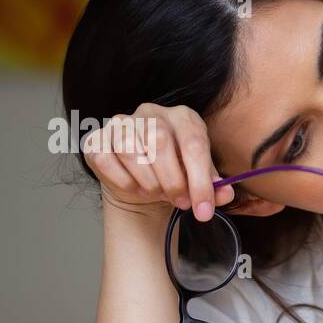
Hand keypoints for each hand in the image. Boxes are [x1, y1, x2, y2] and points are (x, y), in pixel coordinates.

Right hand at [81, 103, 234, 221]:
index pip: (193, 144)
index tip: (203, 210)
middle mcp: (151, 113)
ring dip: (147, 181)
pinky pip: (105, 160)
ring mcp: (121, 123)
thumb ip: (214, 186)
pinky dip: (123, 181)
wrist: (142, 182)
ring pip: (130, 149)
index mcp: (183, 118)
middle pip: (159, 141)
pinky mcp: (97, 139)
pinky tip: (134, 188)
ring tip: (156, 193)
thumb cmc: (174, 175)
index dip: (200, 181)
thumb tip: (225, 193)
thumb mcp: (198, 179)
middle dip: (172, 181)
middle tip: (180, 202)